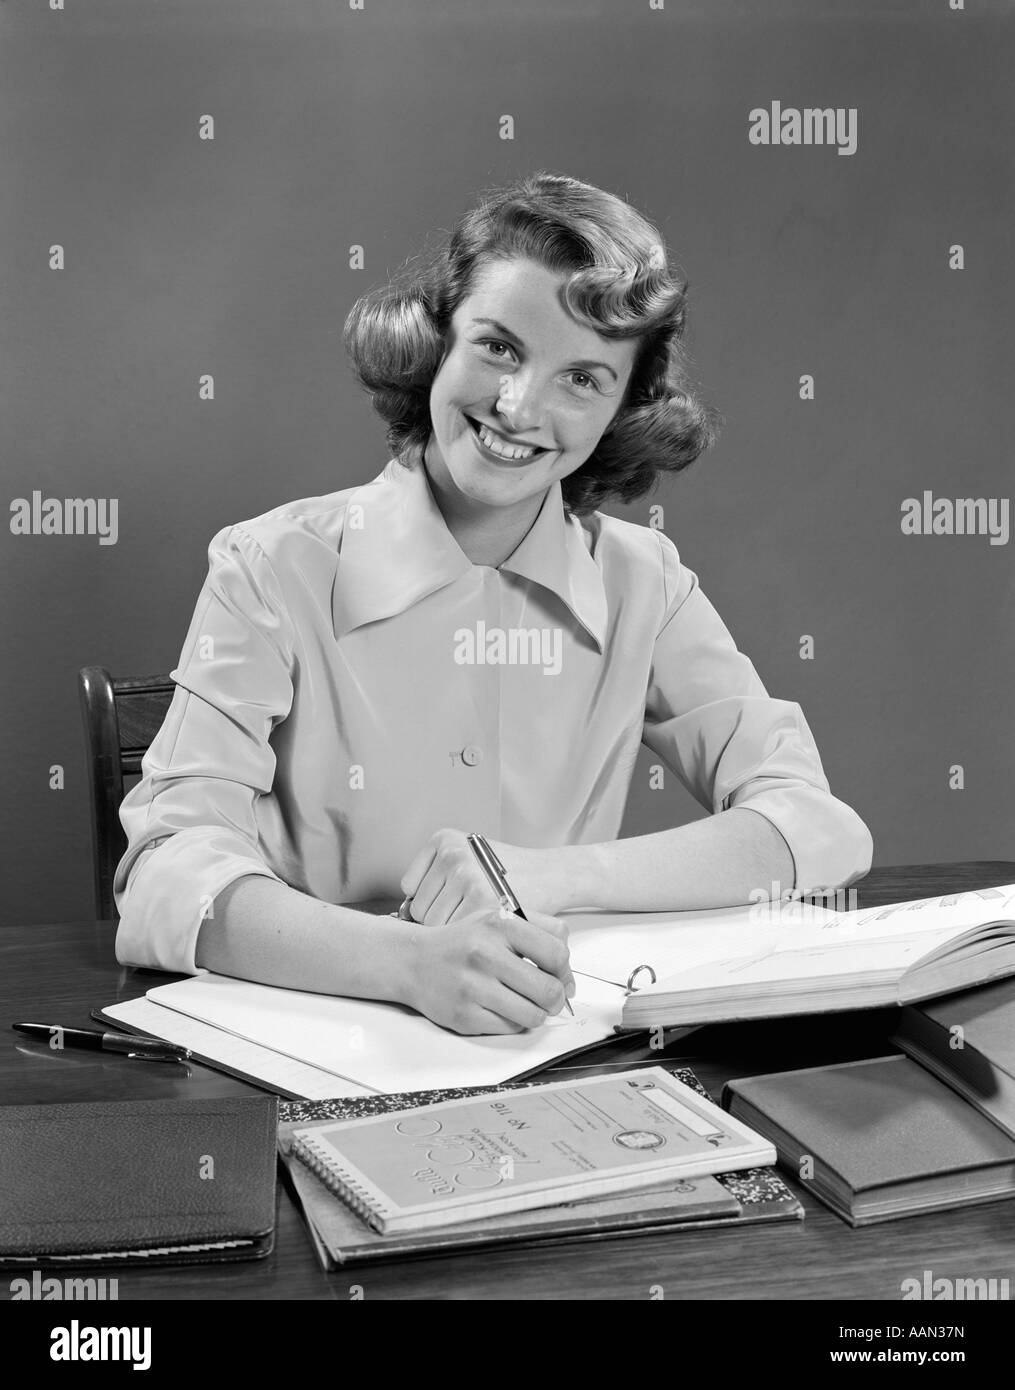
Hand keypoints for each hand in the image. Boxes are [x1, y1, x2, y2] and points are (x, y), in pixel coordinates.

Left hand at [399, 828, 559, 924]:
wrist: (551, 874)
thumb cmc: (508, 875)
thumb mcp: (468, 858)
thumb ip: (436, 878)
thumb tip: (400, 916)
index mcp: (444, 840)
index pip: (411, 887)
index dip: (432, 902)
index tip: (451, 904)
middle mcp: (452, 854)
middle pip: (419, 908)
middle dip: (441, 919)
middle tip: (467, 915)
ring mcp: (466, 875)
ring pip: (433, 924)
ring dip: (454, 930)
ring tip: (477, 920)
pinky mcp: (481, 900)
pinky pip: (454, 932)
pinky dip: (467, 938)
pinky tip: (484, 928)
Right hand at [405, 905, 574, 1035]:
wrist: (414, 961)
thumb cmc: (463, 941)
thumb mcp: (499, 919)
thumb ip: (540, 934)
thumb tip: (569, 977)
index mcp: (499, 925)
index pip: (557, 954)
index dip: (566, 972)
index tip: (562, 979)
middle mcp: (485, 953)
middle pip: (549, 991)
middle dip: (556, 999)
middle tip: (549, 998)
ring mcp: (472, 986)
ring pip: (532, 1015)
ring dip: (536, 1013)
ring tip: (524, 1003)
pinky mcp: (463, 1015)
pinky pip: (509, 1028)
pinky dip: (512, 1022)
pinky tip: (500, 1007)